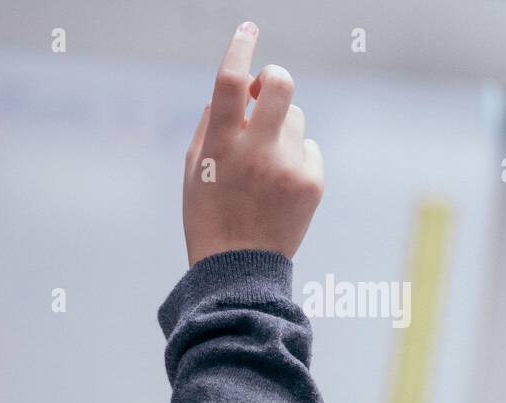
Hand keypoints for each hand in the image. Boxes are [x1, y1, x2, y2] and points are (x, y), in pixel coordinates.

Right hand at [182, 22, 323, 265]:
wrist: (239, 269)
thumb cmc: (209, 215)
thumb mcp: (194, 171)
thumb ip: (211, 127)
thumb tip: (237, 92)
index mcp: (219, 147)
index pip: (229, 82)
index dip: (240, 48)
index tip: (248, 29)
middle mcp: (255, 152)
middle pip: (279, 84)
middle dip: (273, 79)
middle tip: (264, 90)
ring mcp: (287, 166)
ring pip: (293, 118)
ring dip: (280, 130)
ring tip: (264, 167)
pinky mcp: (311, 181)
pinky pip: (308, 148)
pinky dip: (295, 159)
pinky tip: (280, 188)